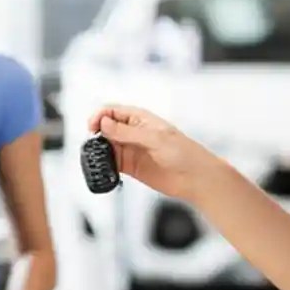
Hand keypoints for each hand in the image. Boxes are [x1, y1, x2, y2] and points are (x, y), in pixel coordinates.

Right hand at [87, 104, 218, 201]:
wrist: (196, 178)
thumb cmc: (184, 153)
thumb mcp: (155, 138)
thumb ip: (128, 132)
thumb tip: (104, 123)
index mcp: (140, 118)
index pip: (112, 111)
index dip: (99, 116)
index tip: (93, 127)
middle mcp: (133, 132)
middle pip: (106, 127)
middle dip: (97, 133)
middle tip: (93, 144)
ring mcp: (132, 149)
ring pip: (107, 145)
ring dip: (99, 150)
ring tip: (97, 157)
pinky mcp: (131, 166)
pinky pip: (111, 162)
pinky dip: (104, 164)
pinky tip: (104, 167)